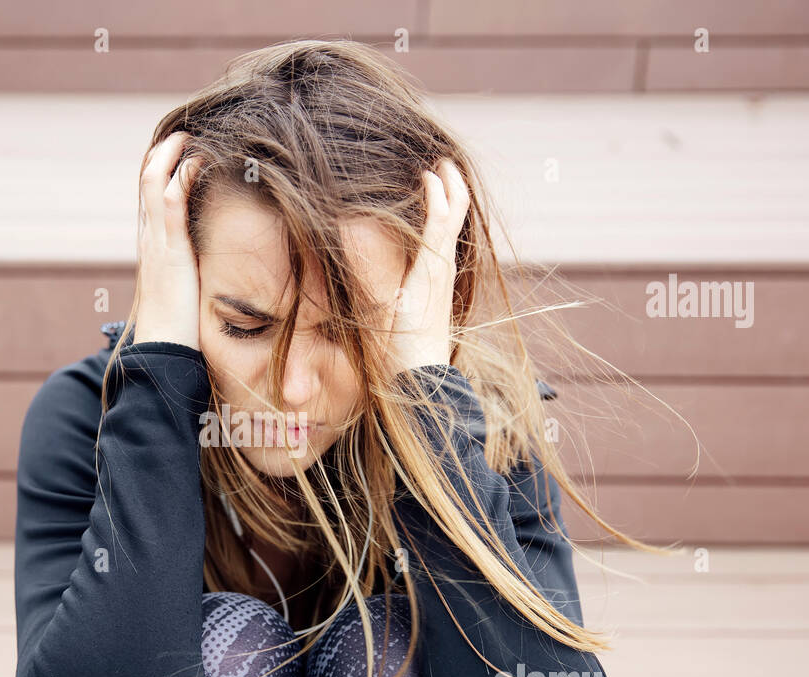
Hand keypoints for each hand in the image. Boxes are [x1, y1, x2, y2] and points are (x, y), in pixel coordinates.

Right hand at [129, 131, 202, 351]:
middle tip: (186, 129)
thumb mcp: (187, 291)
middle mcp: (149, 237)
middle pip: (146, 178)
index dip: (163, 167)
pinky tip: (199, 161)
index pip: (151, 195)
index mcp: (152, 245)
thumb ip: (194, 271)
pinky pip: (170, 201)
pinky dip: (182, 176)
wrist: (163, 351)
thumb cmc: (178, 329)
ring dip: (171, 152)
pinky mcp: (168, 250)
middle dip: (164, 150)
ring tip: (190, 134)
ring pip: (153, 180)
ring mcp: (155, 242)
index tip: (183, 149)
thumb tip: (213, 264)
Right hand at [385, 158, 468, 375]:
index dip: (436, 190)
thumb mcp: (380, 311)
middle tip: (441, 159)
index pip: (441, 219)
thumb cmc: (397, 353)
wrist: (422, 385)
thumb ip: (370, 272)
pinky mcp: (440, 291)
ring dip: (450, 200)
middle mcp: (443, 271)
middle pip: (458, 216)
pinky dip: (442, 222)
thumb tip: (350, 231)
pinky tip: (431, 222)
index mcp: (430, 272)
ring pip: (454, 229)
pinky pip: (446, 245)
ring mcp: (444, 281)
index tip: (425, 169)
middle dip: (453, 184)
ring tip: (440, 179)